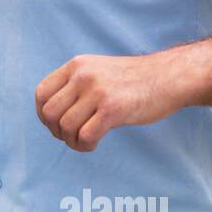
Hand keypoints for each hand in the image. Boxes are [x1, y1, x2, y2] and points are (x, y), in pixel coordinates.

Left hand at [35, 53, 180, 152]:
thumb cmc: (134, 80)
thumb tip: (51, 115)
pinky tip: (94, 144)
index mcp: (76, 65)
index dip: (43, 115)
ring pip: (65, 127)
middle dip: (56, 131)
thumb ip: (75, 86)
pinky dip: (85, 146)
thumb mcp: (98, 71)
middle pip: (50, 113)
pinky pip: (85, 136)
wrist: (169, 77)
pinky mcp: (113, 109)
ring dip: (71, 141)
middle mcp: (83, 76)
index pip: (41, 93)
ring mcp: (98, 92)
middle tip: (71, 136)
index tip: (56, 125)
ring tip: (85, 141)